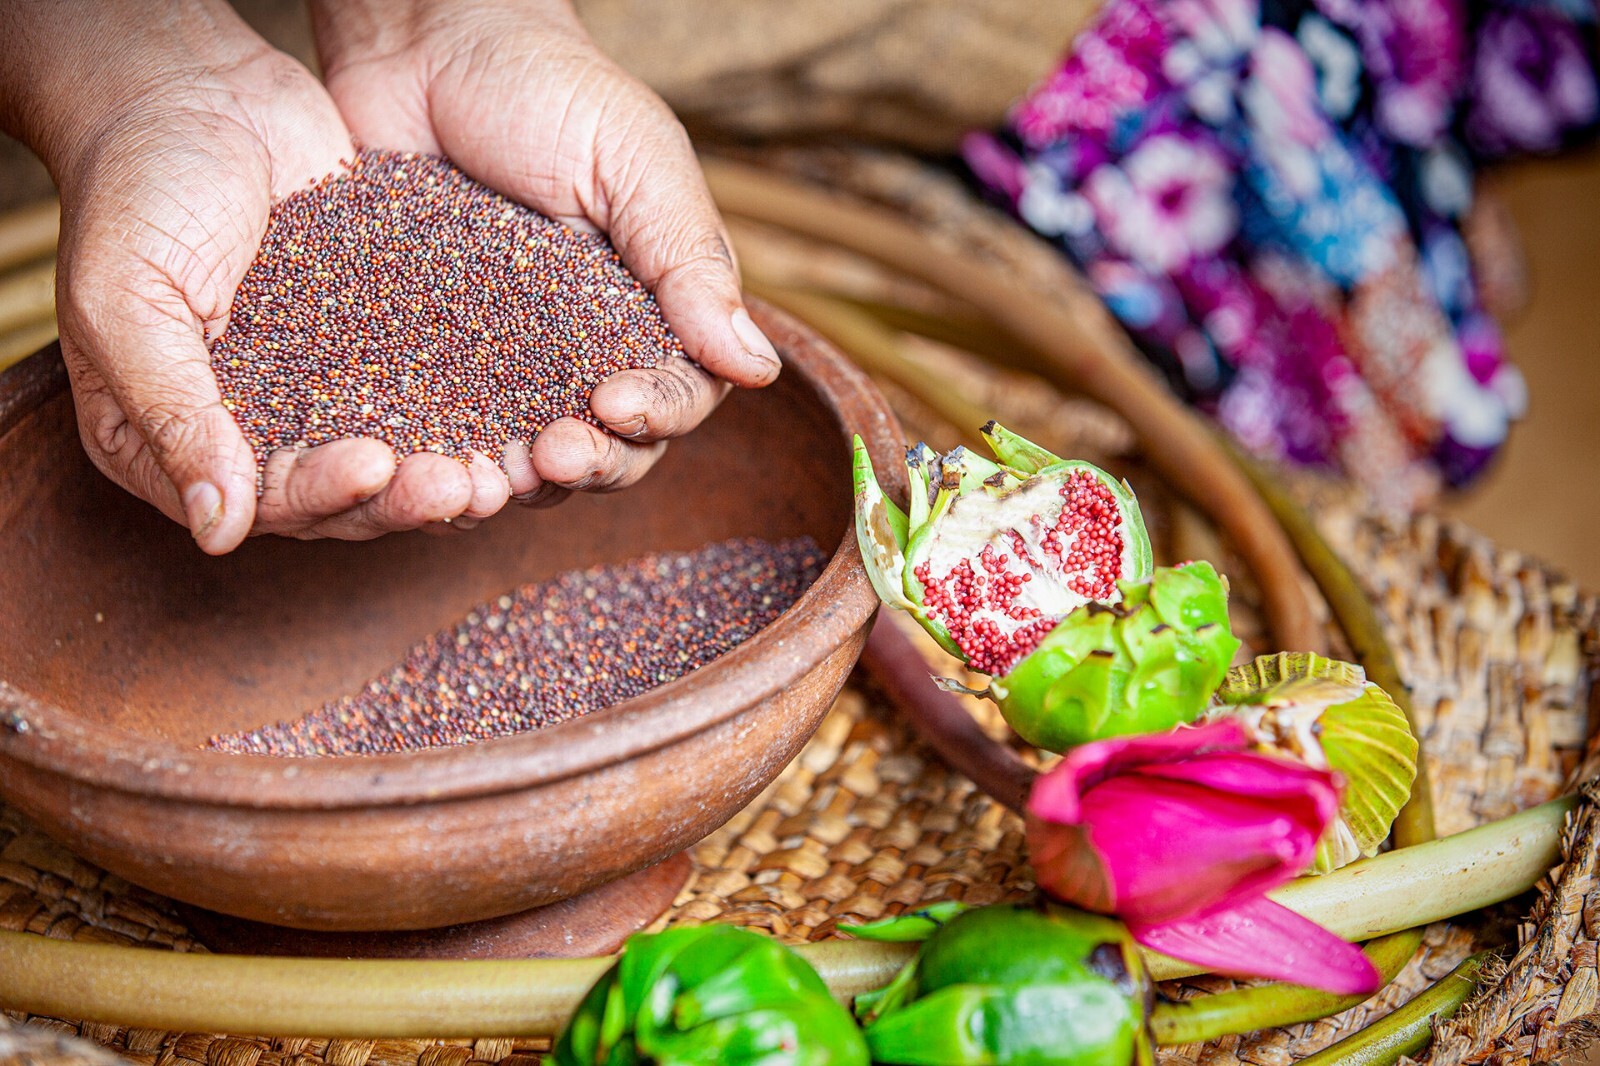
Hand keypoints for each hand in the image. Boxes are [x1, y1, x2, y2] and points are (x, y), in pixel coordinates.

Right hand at [0, 1, 497, 551]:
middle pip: (344, 498)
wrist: (195, 91)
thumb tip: (220, 534)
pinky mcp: (379, 348)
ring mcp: (323, 391)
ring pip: (400, 455)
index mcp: (173, 441)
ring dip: (452, 467)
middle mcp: (256, 431)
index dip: (322, 497)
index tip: (374, 469)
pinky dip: (475, 409)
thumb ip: (171, 414)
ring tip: (507, 468)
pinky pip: (432, 391)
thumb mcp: (127, 301)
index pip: (261, 501)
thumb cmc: (134, 188)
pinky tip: (526, 412)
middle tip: (468, 485)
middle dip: (406, 497)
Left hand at [310, 0, 781, 515]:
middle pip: (615, 446)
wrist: (420, 41)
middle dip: (592, 464)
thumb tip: (757, 368)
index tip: (616, 405)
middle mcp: (589, 347)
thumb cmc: (543, 86)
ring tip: (494, 478)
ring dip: (524, 480)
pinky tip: (427, 465)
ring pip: (535, 455)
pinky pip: (448, 428)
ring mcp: (509, 361)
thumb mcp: (633, 159)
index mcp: (654, 306)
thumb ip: (688, 259)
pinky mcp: (433, 360)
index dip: (658, 414)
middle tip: (552, 454)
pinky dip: (447, 458)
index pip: (680, 391)